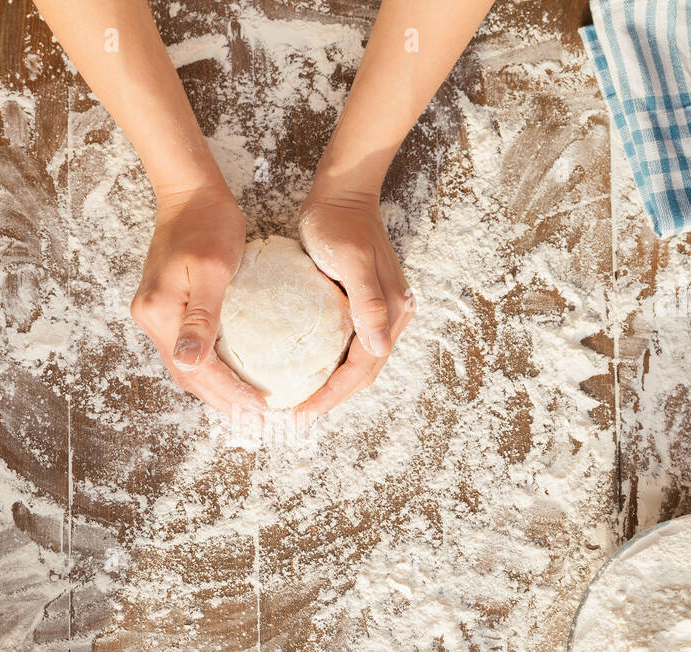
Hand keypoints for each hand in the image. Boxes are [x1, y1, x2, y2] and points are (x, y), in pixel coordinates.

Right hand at [130, 184, 264, 422]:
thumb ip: (201, 318)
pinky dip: (208, 370)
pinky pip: (186, 349)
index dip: (228, 393)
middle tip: (256, 421)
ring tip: (244, 409)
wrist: (189, 193)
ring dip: (214, 391)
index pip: (197, 368)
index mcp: (160, 312)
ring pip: (185, 366)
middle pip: (187, 375)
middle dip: (222, 401)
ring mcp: (155, 314)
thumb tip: (190, 362)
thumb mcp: (212, 269)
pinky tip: (229, 377)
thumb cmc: (207, 223)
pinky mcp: (165, 307)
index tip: (259, 409)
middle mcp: (151, 318)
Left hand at [295, 188, 414, 421]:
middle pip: (363, 373)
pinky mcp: (361, 306)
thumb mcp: (351, 262)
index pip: (362, 368)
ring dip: (332, 388)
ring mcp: (378, 313)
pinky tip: (308, 373)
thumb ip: (367, 303)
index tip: (303, 414)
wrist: (341, 193)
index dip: (333, 396)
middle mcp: (391, 318)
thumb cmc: (340, 223)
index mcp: (393, 312)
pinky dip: (331, 366)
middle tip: (297, 420)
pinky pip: (348, 348)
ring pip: (358, 364)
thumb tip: (378, 346)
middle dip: (331, 400)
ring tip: (302, 405)